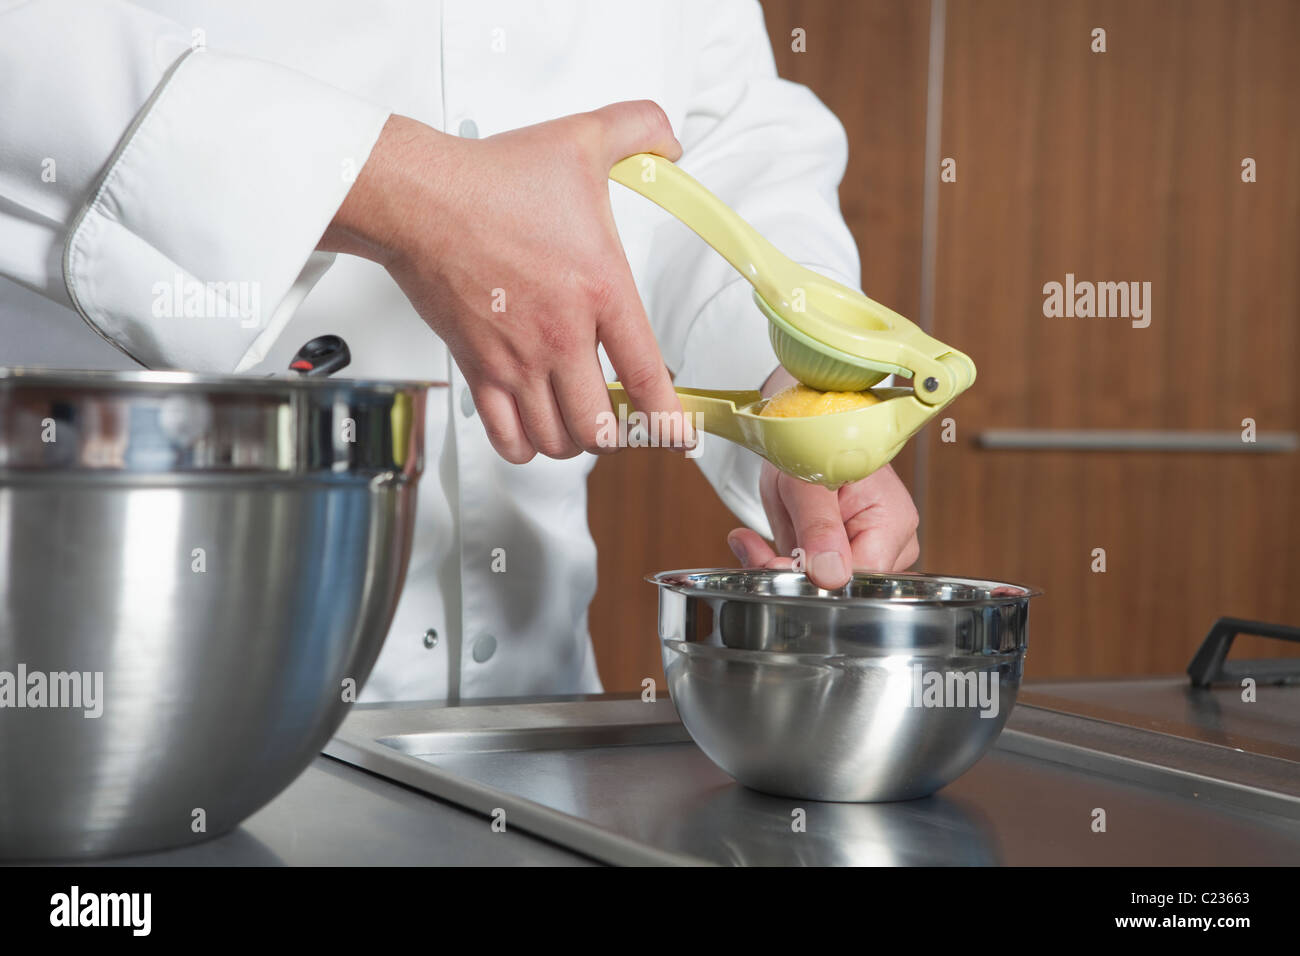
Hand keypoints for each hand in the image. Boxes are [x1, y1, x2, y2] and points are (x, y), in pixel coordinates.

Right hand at [320, 105, 684, 462]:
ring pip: (557, 441)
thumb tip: (671, 142)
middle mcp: (560, 336)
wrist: (419, 199)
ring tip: (580, 420)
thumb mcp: (582, 140)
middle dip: (618, 432)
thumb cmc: (492, 179)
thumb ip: (638, 131)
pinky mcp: (478, 370)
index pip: (647, 376)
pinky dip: (526, 447)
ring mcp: (516, 360)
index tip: (679, 433)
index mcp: (599, 288)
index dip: (670, 419)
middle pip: (600, 427)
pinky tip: (534, 427)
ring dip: (574, 441)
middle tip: (621, 416)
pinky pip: (507, 440)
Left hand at [726, 369, 919, 587]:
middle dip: (790, 573)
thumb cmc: (815, 440)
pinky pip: (815, 576)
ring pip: (824, 585)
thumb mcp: (806, 479)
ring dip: (781, 569)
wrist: (808, 425)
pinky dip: (782, 565)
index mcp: (893, 523)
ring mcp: (873, 551)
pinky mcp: (847, 554)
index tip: (772, 561)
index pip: (857, 577)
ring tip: (751, 543)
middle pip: (841, 586)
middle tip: (751, 548)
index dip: (812, 579)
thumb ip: (818, 526)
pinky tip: (758, 546)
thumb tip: (830, 574)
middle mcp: (893, 543)